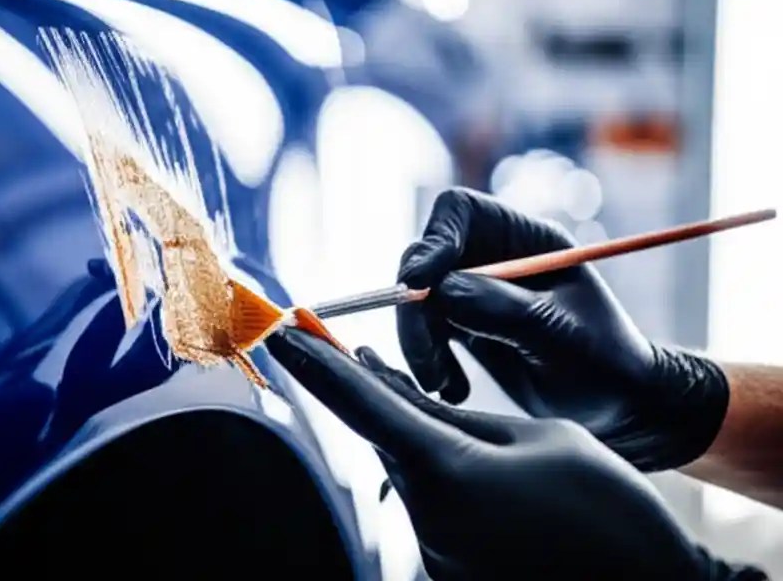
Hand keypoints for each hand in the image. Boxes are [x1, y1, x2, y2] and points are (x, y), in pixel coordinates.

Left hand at [266, 329, 762, 580]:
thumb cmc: (608, 507)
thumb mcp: (538, 437)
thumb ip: (453, 414)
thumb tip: (391, 392)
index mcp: (446, 473)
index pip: (362, 406)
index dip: (319, 364)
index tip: (282, 333)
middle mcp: (427, 519)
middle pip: (385, 440)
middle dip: (377, 397)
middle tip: (353, 352)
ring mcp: (437, 554)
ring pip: (412, 475)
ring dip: (423, 444)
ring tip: (465, 427)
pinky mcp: (451, 571)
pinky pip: (434, 510)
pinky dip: (444, 481)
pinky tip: (478, 474)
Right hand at [397, 188, 728, 470]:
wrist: (618, 408)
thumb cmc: (606, 361)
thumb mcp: (560, 333)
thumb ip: (501, 308)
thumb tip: (438, 290)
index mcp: (526, 238)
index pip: (460, 212)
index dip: (433, 240)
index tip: (418, 284)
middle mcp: (494, 257)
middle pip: (425, 259)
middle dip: (418, 311)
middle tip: (428, 362)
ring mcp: (474, 291)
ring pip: (417, 301)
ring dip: (420, 344)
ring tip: (445, 387)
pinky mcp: (462, 326)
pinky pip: (424, 333)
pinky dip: (429, 362)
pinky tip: (454, 391)